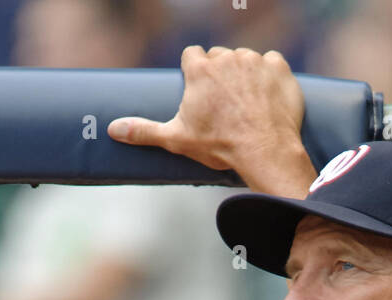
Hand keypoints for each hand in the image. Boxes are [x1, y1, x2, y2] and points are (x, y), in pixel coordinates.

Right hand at [108, 46, 313, 193]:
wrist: (264, 153)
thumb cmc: (220, 147)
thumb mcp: (177, 139)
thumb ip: (144, 131)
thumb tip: (113, 130)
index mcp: (200, 69)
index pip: (193, 55)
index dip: (197, 74)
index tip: (203, 92)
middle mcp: (226, 57)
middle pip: (220, 56)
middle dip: (223, 75)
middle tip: (227, 104)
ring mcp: (255, 60)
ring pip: (247, 59)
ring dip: (247, 75)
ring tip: (249, 105)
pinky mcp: (279, 68)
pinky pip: (274, 63)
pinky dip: (272, 77)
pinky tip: (269, 98)